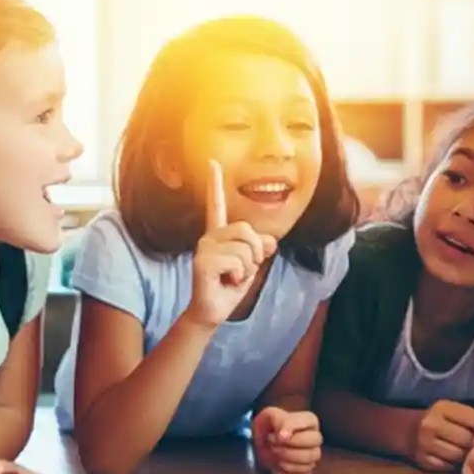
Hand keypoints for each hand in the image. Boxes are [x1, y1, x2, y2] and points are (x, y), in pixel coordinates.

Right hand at [186, 160, 277, 327]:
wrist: (212, 312)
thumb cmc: (229, 287)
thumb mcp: (251, 265)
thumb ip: (260, 249)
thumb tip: (271, 242)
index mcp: (218, 234)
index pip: (216, 205)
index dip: (214, 183)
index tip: (212, 162)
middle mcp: (208, 237)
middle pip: (246, 230)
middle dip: (254, 253)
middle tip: (241, 270)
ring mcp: (203, 249)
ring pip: (245, 249)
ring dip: (247, 268)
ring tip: (231, 277)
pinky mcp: (202, 263)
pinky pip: (238, 263)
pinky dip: (239, 276)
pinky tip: (225, 282)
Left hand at [252, 407, 321, 473]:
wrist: (262, 438)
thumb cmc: (269, 424)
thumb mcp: (271, 415)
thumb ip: (281, 421)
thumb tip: (285, 437)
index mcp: (311, 422)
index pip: (310, 430)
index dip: (293, 434)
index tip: (279, 436)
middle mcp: (315, 440)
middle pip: (312, 452)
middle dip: (287, 451)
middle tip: (272, 445)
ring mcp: (312, 457)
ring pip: (308, 466)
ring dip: (285, 463)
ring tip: (273, 454)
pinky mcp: (305, 472)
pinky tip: (276, 466)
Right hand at [409, 400, 473, 472]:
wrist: (408, 431)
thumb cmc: (437, 419)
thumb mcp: (452, 410)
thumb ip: (473, 414)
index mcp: (441, 408)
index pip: (472, 418)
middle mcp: (431, 425)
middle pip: (466, 439)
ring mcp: (426, 445)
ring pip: (458, 455)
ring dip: (465, 454)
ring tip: (465, 449)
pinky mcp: (424, 461)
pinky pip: (448, 466)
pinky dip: (454, 463)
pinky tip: (453, 457)